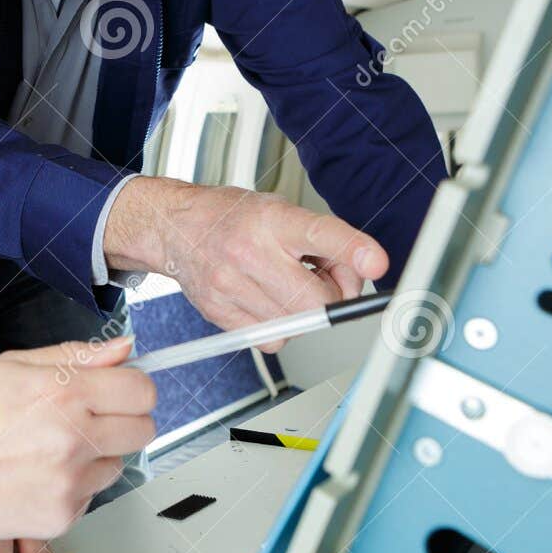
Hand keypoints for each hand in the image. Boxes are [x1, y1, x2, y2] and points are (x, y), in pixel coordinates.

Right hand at [0, 336, 155, 546]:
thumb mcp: (12, 366)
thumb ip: (75, 356)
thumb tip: (124, 349)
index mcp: (64, 393)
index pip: (142, 390)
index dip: (131, 388)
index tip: (119, 391)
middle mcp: (73, 438)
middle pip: (143, 430)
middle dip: (123, 421)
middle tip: (89, 420)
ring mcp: (69, 482)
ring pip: (118, 465)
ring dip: (96, 456)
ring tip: (50, 450)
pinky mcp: (61, 517)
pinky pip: (91, 495)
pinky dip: (73, 486)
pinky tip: (37, 475)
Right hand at [103, 176, 387, 351]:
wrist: (175, 228)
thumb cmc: (232, 218)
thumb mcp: (281, 211)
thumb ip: (323, 244)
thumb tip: (354, 283)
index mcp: (271, 219)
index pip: (319, 234)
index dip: (351, 249)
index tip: (377, 262)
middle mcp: (248, 251)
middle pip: (314, 299)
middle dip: (330, 297)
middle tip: (320, 280)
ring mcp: (230, 285)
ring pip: (297, 325)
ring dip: (304, 312)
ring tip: (285, 285)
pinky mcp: (219, 312)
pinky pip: (272, 341)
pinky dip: (281, 328)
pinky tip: (267, 302)